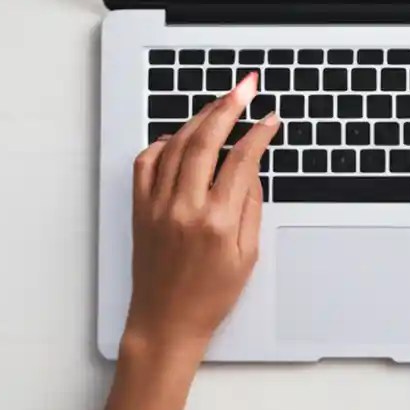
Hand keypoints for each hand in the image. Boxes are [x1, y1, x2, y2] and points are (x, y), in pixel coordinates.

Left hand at [124, 72, 279, 354]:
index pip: (241, 160)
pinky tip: (179, 137)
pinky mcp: (139, 209)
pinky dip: (163, 143)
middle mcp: (184, 208)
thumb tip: (252, 168)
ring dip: (199, 118)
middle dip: (229, 106)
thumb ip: (251, 206)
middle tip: (246, 87)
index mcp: (217, 221)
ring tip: (219, 103)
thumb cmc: (209, 297)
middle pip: (206, 140)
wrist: (166, 323)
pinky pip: (146, 162)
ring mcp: (157, 206)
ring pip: (175, 145)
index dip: (259, 133)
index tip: (270, 118)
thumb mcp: (247, 255)